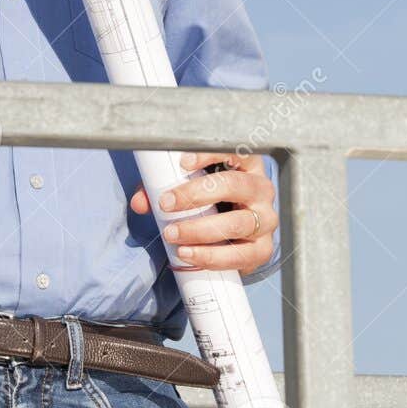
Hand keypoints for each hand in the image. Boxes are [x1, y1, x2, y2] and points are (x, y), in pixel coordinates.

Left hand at [129, 150, 277, 273]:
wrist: (234, 236)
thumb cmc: (211, 202)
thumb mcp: (190, 188)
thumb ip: (164, 190)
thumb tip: (140, 202)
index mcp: (245, 164)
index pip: (233, 151)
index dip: (209, 155)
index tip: (182, 162)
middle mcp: (261, 189)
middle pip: (234, 185)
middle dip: (196, 195)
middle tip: (166, 204)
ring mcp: (266, 219)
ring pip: (237, 223)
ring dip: (200, 230)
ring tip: (171, 234)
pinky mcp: (262, 249)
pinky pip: (240, 255)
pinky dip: (211, 256)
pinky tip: (189, 254)